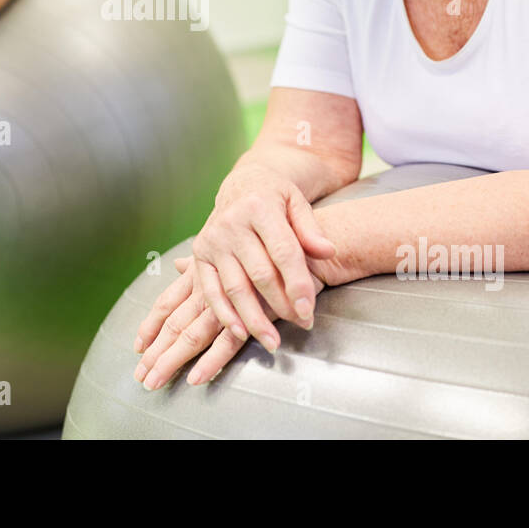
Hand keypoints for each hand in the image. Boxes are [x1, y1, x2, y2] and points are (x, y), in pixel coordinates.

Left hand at [133, 255, 326, 390]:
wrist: (308, 240)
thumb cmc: (272, 242)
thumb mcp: (231, 249)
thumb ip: (205, 263)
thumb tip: (179, 266)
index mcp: (205, 272)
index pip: (170, 301)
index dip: (153, 323)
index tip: (138, 344)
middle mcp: (213, 287)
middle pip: (177, 324)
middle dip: (158, 352)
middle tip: (141, 376)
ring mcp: (230, 302)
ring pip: (195, 335)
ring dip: (174, 360)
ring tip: (155, 381)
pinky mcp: (252, 313)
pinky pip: (228, 343)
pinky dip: (212, 361)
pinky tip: (197, 377)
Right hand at [192, 165, 336, 350]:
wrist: (241, 186)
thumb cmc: (274, 196)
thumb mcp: (297, 202)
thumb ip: (311, 230)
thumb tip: (328, 251)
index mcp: (259, 207)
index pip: (283, 252)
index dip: (297, 284)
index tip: (308, 311)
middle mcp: (232, 224)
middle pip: (259, 274)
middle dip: (282, 305)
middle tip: (301, 325)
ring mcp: (213, 240)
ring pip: (235, 288)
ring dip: (254, 319)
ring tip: (273, 342)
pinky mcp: (199, 255)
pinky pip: (211, 290)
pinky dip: (225, 314)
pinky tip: (240, 332)